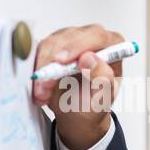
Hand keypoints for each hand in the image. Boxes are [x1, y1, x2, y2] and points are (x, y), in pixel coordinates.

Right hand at [32, 23, 127, 149]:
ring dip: (43, 69)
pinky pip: (39, 50)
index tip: (61, 61)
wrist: (77, 112)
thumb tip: (90, 58)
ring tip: (43, 93)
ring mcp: (71, 39)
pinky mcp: (53, 44)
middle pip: (69, 37)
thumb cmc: (93, 104)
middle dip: (53, 62)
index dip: (77, 47)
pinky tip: (40, 87)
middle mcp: (92, 38)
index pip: (97, 37)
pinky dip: (36, 68)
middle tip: (46, 84)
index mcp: (112, 46)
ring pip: (50, 44)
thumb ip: (102, 78)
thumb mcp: (102, 99)